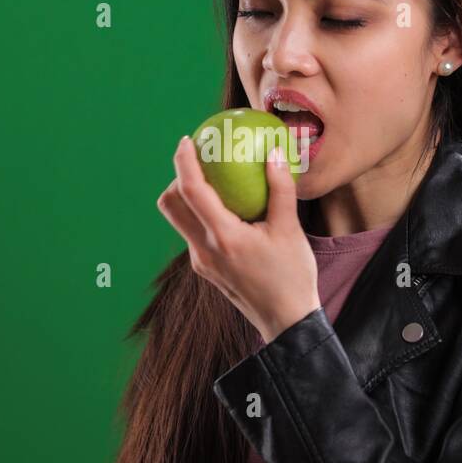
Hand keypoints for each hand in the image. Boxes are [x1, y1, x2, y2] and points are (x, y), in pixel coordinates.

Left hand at [157, 135, 320, 343]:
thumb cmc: (292, 276)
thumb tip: (274, 152)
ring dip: (185, 197)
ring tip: (213, 183)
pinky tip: (225, 210)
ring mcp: (201, 262)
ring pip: (177, 220)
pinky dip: (199, 215)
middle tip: (200, 162)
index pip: (191, 190)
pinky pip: (192, 234)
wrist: (286, 321)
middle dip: (177, 178)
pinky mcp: (205, 269)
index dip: (184, 161)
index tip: (187, 140)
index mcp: (224, 237)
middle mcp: (204, 249)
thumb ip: (280, 189)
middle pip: (169, 205)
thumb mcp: (290, 230)